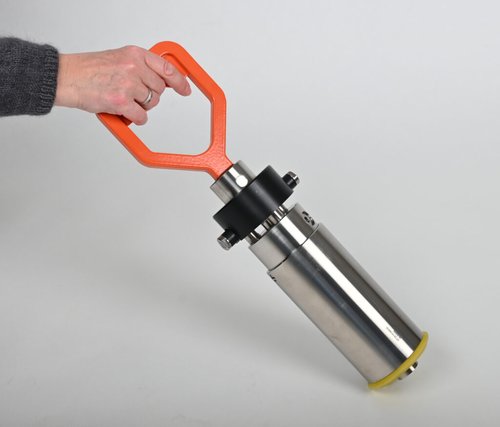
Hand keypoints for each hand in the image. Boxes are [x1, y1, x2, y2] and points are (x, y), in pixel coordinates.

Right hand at [54, 45, 190, 124]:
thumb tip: (162, 81)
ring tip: (122, 100)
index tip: (185, 89)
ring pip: (151, 104)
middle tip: (134, 96)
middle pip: (159, 90)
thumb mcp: (119, 58)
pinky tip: (124, 113)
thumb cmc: (90, 70)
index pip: (166, 68)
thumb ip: (140, 67)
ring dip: (140, 107)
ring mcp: (128, 84)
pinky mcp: (122, 102)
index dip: (179, 81)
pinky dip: (135, 119)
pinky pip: (142, 117)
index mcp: (135, 54)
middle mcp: (134, 67)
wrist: (67, 77)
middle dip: (150, 96)